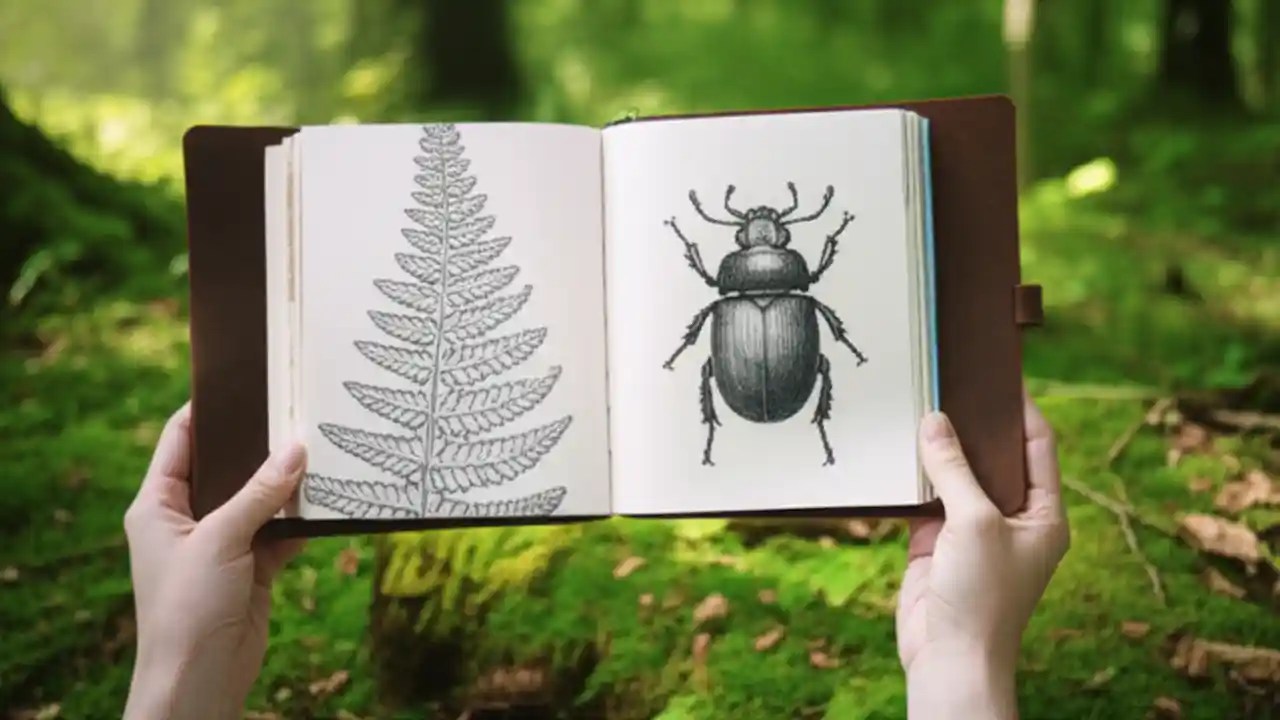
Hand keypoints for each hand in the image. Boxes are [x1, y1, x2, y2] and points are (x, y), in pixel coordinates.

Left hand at [123, 402, 306, 719]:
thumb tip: (296, 449)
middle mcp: (188, 519)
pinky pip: (281, 532)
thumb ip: (259, 494)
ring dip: (288, 485)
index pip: (181, 440)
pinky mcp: (252, 568)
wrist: (199, 681)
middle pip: (228, 467)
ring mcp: (223, 543)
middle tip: (298, 413)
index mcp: (158, 505)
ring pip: (260, 500)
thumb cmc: (187, 609)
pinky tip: (329, 503)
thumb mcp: (220, 540)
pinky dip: (303, 522)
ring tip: (323, 452)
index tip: (247, 384)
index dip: (209, 410)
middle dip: (262, 446)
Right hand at [895, 390, 1069, 718]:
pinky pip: (924, 498)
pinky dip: (911, 476)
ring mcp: (971, 530)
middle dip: (971, 425)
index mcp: (1044, 514)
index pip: (1037, 447)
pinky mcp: (935, 542)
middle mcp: (1011, 519)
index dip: (1020, 410)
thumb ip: (954, 469)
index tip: (998, 378)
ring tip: (919, 407)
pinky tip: (896, 450)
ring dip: (937, 450)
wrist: (949, 657)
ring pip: (955, 476)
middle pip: (992, 458)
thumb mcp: (975, 522)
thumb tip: (935, 421)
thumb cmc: (982, 598)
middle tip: (949, 385)